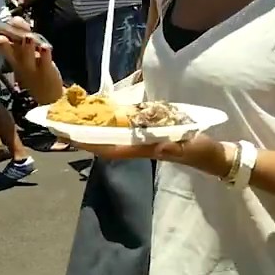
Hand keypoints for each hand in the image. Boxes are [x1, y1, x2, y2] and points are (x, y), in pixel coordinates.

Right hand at [0, 17, 60, 104]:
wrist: (48, 95)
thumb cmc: (34, 70)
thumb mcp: (23, 55)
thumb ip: (20, 36)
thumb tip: (15, 18)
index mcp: (13, 58)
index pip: (2, 46)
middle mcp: (21, 63)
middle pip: (11, 53)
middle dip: (5, 45)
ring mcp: (33, 68)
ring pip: (28, 57)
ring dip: (27, 47)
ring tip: (27, 37)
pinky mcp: (47, 70)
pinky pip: (46, 62)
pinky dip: (45, 55)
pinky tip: (45, 47)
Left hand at [75, 133, 230, 176]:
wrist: (214, 157)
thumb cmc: (203, 152)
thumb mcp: (192, 148)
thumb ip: (175, 147)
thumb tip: (158, 145)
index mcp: (147, 149)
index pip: (113, 147)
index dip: (91, 142)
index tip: (70, 136)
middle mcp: (140, 146)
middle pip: (106, 141)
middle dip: (84, 136)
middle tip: (60, 126)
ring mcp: (144, 142)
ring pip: (112, 136)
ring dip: (93, 130)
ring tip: (73, 120)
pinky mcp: (150, 136)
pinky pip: (124, 130)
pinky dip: (110, 125)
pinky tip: (101, 117)